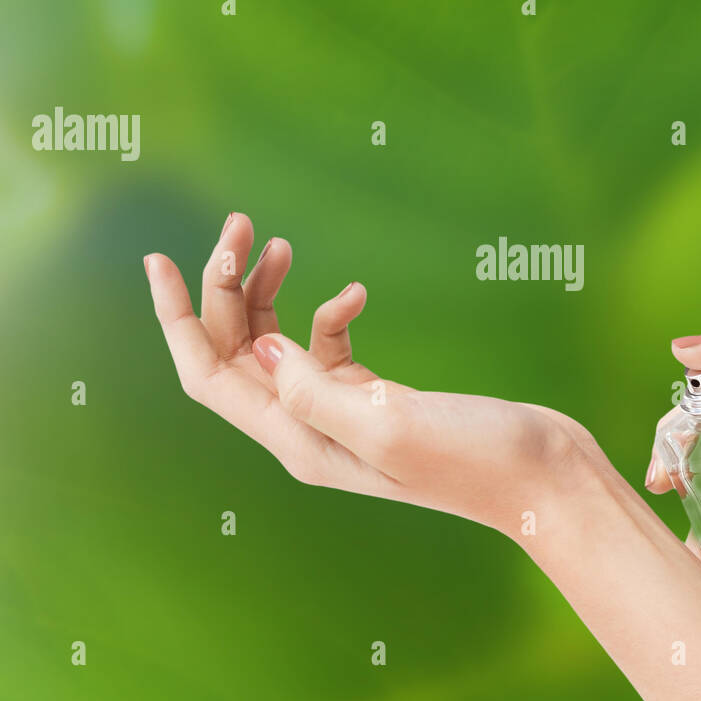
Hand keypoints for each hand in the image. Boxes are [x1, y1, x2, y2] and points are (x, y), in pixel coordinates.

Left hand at [143, 212, 600, 534]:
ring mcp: (340, 412)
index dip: (177, 319)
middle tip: (240, 223)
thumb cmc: (473, 460)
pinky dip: (332, 310)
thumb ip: (315, 390)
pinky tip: (359, 291)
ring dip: (269, 291)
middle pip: (237, 351)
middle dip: (225, 286)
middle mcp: (308, 428)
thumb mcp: (388, 425)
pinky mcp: (374, 396)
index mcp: (299, 441)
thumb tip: (262, 346)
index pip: (210, 375)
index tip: (160, 259)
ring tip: (281, 241)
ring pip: (277, 342)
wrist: (540, 477)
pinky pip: (329, 344)